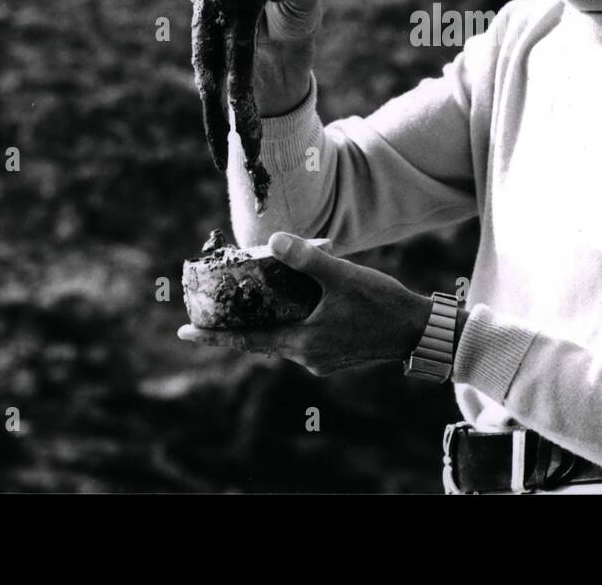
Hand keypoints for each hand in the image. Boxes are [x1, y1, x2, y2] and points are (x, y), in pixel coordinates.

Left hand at [177, 232, 434, 375]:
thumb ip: (307, 260)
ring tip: (260, 295)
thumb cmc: (382, 305)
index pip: (246, 339)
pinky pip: (304, 338)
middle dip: (240, 321)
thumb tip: (272, 241)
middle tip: (216, 306)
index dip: (213, 335)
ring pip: (284, 337)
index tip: (183, 331)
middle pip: (262, 338)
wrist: (418, 332)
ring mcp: (321, 360)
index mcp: (302, 343)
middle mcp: (306, 357)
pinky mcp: (335, 356)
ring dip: (271, 318)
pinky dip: (294, 321)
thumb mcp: (343, 277)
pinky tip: (301, 301)